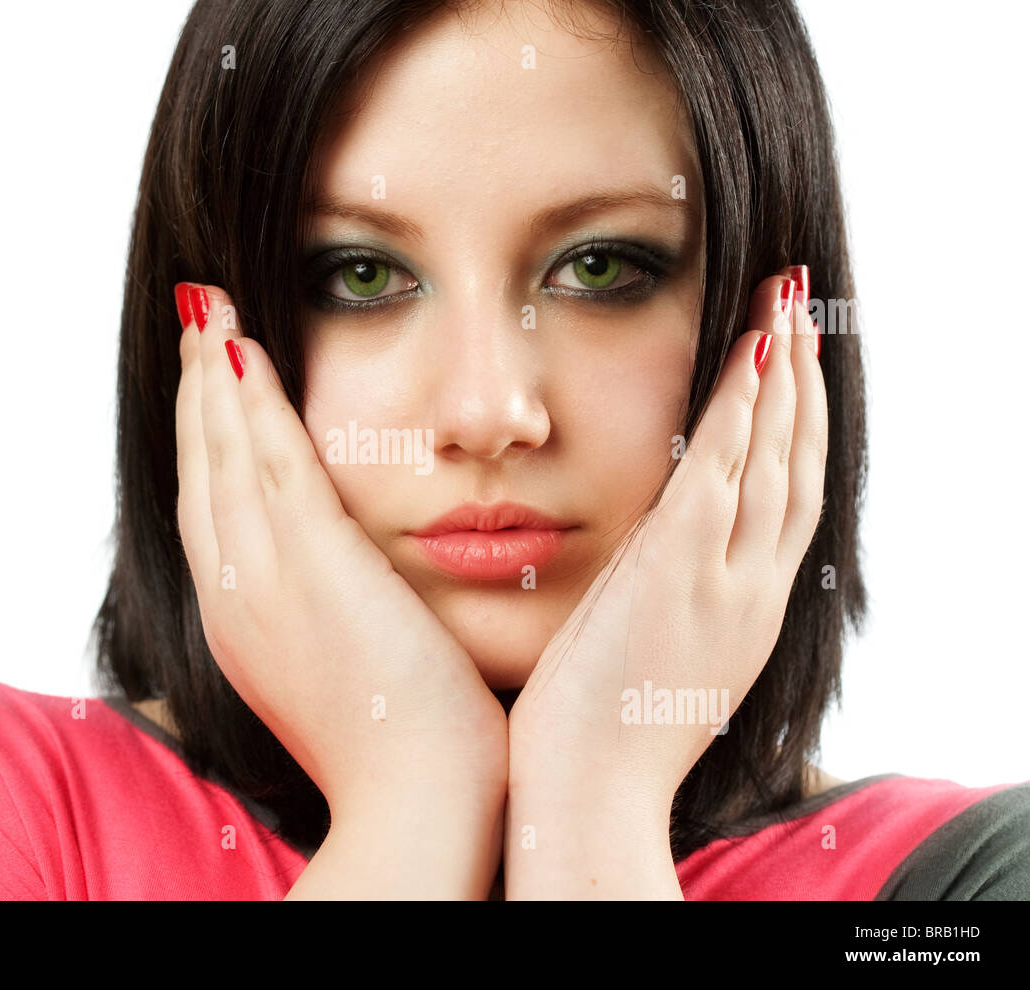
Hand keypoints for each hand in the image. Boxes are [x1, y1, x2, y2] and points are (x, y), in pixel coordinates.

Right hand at [173, 283, 506, 856]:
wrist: (416, 801)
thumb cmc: (398, 742)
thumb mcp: (342, 669)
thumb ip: (326, 615)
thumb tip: (343, 583)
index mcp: (241, 622)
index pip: (211, 509)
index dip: (203, 439)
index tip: (208, 386)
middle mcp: (235, 595)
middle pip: (202, 471)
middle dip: (196, 394)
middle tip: (195, 324)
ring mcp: (264, 580)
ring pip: (225, 456)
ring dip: (213, 378)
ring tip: (209, 315)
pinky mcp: (311, 566)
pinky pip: (270, 463)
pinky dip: (251, 402)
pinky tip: (244, 350)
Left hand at [505, 269, 826, 895]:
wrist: (588, 797)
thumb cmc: (600, 737)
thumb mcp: (648, 658)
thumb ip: (659, 596)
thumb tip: (646, 552)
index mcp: (742, 612)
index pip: (785, 502)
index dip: (793, 428)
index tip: (789, 367)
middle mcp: (750, 591)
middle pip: (794, 466)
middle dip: (801, 382)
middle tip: (803, 306)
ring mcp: (722, 582)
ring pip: (772, 458)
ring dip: (781, 374)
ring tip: (787, 301)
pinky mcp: (678, 575)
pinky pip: (722, 475)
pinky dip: (741, 412)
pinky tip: (749, 353)